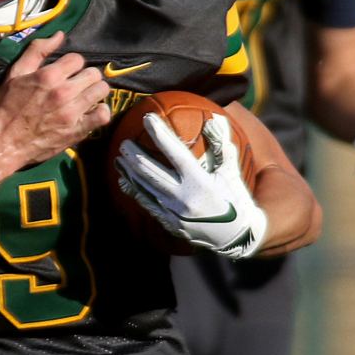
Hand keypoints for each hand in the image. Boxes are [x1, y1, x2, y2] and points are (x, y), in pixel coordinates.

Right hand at [0, 32, 111, 167]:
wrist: (4, 142)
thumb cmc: (7, 107)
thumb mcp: (15, 73)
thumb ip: (37, 51)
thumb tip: (60, 35)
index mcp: (49, 76)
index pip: (78, 59)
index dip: (72, 65)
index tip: (66, 73)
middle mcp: (63, 92)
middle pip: (93, 73)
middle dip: (86, 76)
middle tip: (76, 85)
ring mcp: (72, 112)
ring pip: (101, 91)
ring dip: (95, 91)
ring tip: (84, 97)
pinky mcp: (77, 130)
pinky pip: (103, 115)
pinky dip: (100, 111)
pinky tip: (90, 112)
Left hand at [114, 112, 266, 257]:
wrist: (236, 237)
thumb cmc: (235, 198)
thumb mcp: (231, 171)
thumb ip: (221, 146)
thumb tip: (212, 120)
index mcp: (200, 182)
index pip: (175, 152)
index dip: (159, 134)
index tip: (147, 117)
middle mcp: (184, 198)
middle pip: (150, 171)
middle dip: (133, 154)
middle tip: (123, 142)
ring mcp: (174, 212)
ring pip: (144, 187)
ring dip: (129, 171)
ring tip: (118, 158)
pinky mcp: (169, 223)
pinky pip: (146, 204)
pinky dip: (133, 191)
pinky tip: (123, 181)